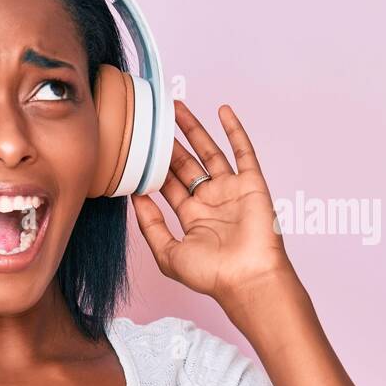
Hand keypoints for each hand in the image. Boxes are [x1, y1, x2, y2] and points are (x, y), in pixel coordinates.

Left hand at [131, 100, 296, 312]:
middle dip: (168, 144)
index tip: (136, 151)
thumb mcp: (168, 252)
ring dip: (193, 129)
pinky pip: (243, 151)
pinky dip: (234, 130)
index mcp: (192, 217)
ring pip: (209, 152)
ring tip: (175, 108)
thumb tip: (134, 198)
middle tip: (151, 121)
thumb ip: (150, 225)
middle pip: (185, 165)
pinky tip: (222, 110)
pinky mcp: (252, 183)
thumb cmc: (210, 274)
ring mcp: (231, 190)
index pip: (168, 186)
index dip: (152, 169)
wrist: (247, 278)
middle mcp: (210, 201)